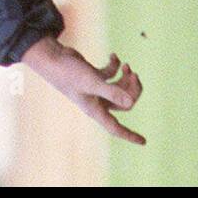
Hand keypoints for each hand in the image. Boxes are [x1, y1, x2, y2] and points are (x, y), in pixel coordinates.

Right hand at [22, 37, 144, 144]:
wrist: (53, 59)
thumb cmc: (70, 73)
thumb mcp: (92, 82)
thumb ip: (112, 92)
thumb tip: (131, 103)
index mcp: (95, 109)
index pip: (115, 128)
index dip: (129, 135)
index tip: (144, 142)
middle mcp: (96, 102)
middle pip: (124, 103)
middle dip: (132, 89)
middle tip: (133, 73)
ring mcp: (95, 90)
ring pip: (119, 89)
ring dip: (126, 77)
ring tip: (126, 65)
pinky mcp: (93, 77)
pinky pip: (111, 75)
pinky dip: (115, 66)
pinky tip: (113, 56)